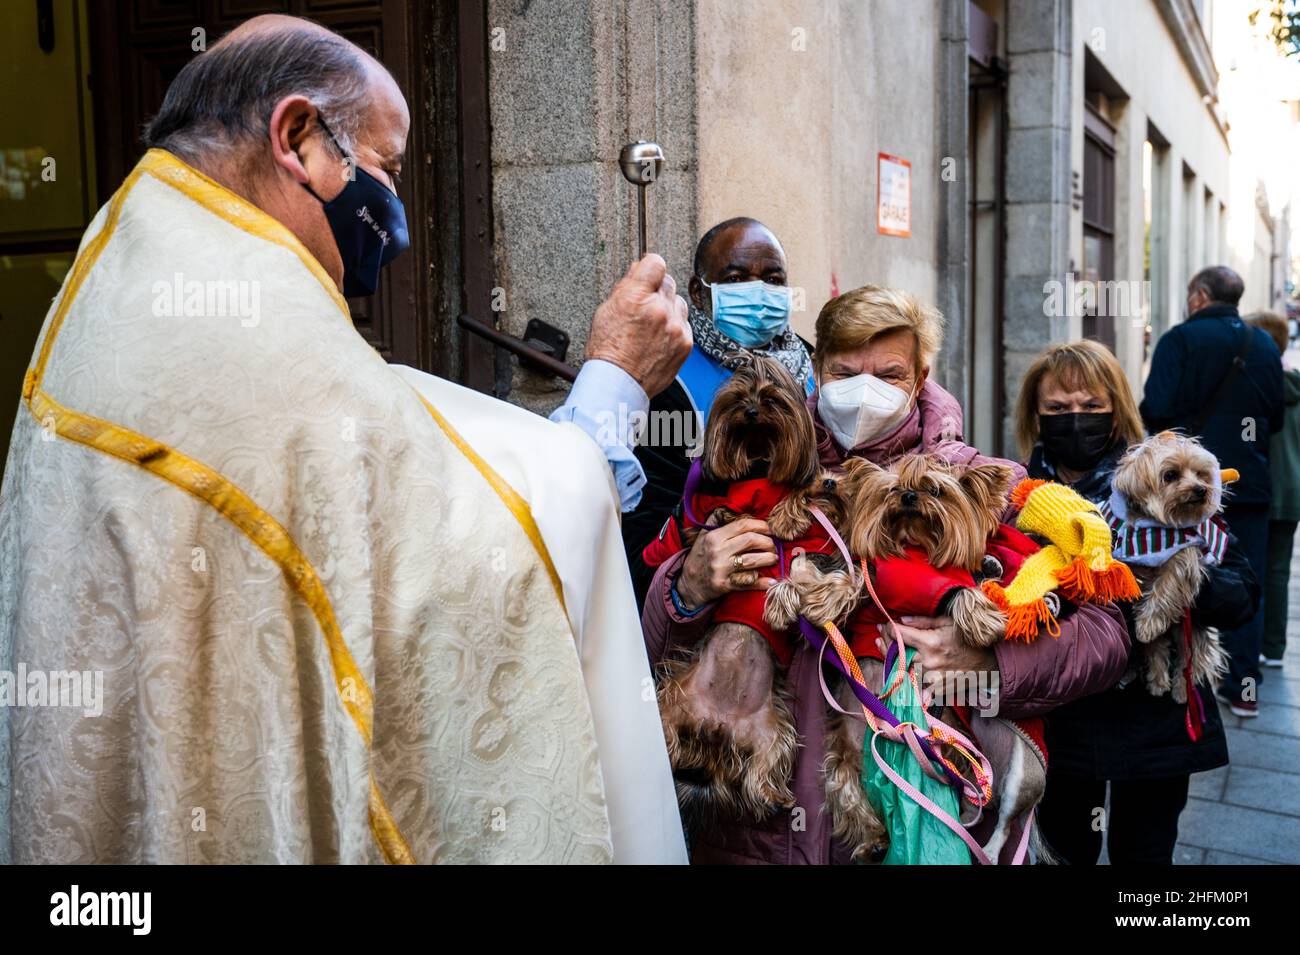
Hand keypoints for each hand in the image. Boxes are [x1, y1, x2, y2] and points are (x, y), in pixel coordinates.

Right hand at [586, 253, 691, 397]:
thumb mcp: (607, 310)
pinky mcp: (685, 342)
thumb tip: (639, 269)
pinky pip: (685, 324)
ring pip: (679, 302)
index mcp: (635, 297)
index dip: (650, 267)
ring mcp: (675, 327)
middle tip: (644, 307)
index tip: (647, 274)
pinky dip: (674, 328)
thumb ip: (626, 287)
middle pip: (668, 282)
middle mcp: (658, 309)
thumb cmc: (608, 350)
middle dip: (657, 290)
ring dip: (668, 309)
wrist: (619, 383)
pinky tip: (659, 339)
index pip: (656, 262)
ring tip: (652, 326)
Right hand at [675, 518, 777, 608]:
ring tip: (773, 558)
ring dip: (768, 558)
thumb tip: (728, 507)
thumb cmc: (700, 557)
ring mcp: (722, 569)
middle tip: (773, 545)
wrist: (689, 584)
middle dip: (767, 542)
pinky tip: (771, 581)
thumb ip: (715, 520)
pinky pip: (747, 583)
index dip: (760, 525)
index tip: (769, 529)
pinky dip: (761, 583)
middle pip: (750, 540)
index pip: (742, 525)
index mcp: (715, 537)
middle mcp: (718, 551)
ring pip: (752, 560)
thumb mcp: (703, 536)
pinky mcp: (725, 585)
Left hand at [876, 614, 997, 680]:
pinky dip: (904, 676)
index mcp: (931, 643)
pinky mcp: (935, 689)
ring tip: (885, 648)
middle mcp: (928, 662)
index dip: (888, 628)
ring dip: (891, 659)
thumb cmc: (968, 639)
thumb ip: (923, 621)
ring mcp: (931, 678)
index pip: (899, 635)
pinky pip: (914, 684)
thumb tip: (901, 619)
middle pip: (896, 653)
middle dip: (886, 643)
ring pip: (902, 669)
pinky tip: (897, 668)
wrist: (989, 663)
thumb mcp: (948, 623)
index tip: (884, 625)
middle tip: (880, 636)